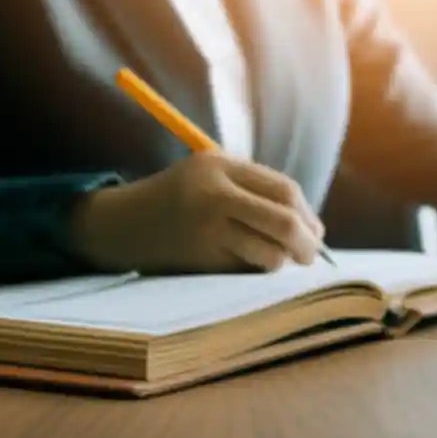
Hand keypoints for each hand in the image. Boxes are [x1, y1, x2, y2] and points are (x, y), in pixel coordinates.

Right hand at [69, 152, 325, 272]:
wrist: (122, 223)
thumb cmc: (180, 200)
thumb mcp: (212, 177)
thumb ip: (257, 192)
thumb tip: (314, 229)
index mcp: (219, 165)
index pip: (284, 190)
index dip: (307, 214)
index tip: (314, 232)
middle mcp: (213, 195)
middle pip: (282, 221)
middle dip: (306, 243)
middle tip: (310, 256)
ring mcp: (204, 230)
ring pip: (268, 254)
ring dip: (280, 263)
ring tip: (275, 261)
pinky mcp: (198, 261)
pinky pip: (244, 271)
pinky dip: (254, 272)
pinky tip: (244, 266)